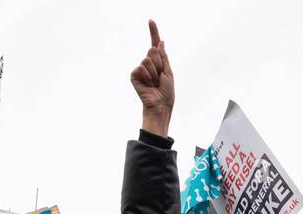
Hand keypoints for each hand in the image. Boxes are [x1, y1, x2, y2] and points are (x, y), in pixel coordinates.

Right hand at [131, 20, 173, 136]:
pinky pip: (141, 67)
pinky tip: (148, 84)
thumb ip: (163, 56)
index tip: (151, 20)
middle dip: (159, 64)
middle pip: (153, 51)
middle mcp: (148, 64)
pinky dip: (147, 76)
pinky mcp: (134, 75)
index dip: (153, 32)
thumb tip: (160, 42)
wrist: (160, 105)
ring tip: (154, 82)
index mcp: (157, 62)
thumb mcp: (168, 71)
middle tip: (159, 77)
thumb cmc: (166, 92)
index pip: (154, 44)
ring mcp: (140, 69)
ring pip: (147, 60)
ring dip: (154, 72)